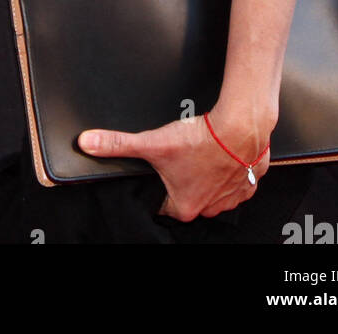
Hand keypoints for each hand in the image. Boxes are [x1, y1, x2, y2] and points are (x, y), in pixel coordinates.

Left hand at [78, 112, 269, 221]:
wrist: (240, 128)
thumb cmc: (201, 140)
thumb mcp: (152, 142)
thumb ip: (117, 144)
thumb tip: (89, 143)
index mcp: (185, 207)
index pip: (162, 203)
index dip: (156, 185)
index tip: (158, 171)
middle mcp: (209, 208)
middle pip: (187, 196)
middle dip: (181, 178)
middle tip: (179, 157)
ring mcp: (231, 198)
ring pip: (212, 190)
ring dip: (205, 174)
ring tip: (198, 153)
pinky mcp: (248, 184)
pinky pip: (234, 182)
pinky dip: (227, 169)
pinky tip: (219, 154)